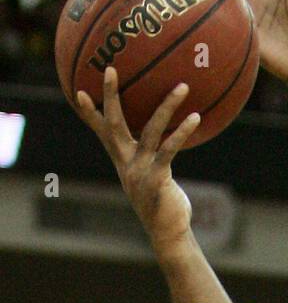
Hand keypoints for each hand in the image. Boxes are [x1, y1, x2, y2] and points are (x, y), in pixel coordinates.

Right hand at [77, 68, 199, 248]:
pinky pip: (170, 148)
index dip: (89, 112)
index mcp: (122, 161)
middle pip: (115, 123)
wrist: (167, 233)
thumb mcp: (154, 179)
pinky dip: (182, 131)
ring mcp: (141, 169)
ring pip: (152, 129)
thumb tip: (167, 143)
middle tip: (110, 69)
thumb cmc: (163, 205)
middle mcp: (127, 162)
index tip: (78, 90)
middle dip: (111, 95)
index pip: (101, 131)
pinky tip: (194, 118)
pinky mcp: (158, 177)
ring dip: (167, 106)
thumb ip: (154, 160)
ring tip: (182, 87)